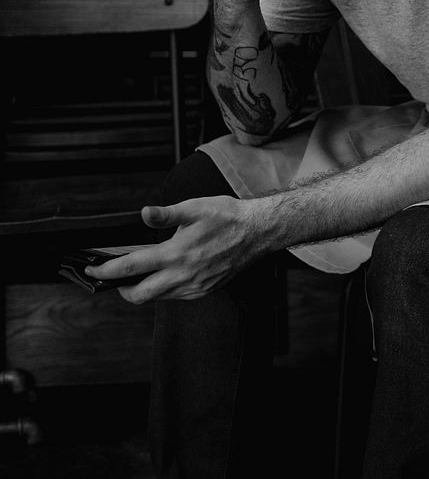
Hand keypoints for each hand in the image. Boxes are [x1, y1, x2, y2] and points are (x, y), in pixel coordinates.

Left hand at [85, 196, 270, 303]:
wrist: (258, 232)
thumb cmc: (228, 217)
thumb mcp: (194, 208)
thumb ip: (166, 214)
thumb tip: (144, 213)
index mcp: (176, 253)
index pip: (130, 268)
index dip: (105, 271)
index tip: (93, 271)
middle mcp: (184, 275)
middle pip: (140, 295)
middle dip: (121, 290)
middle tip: (114, 278)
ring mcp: (195, 286)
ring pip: (159, 297)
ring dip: (144, 289)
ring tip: (140, 274)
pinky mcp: (206, 290)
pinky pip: (177, 296)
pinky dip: (165, 289)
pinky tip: (168, 274)